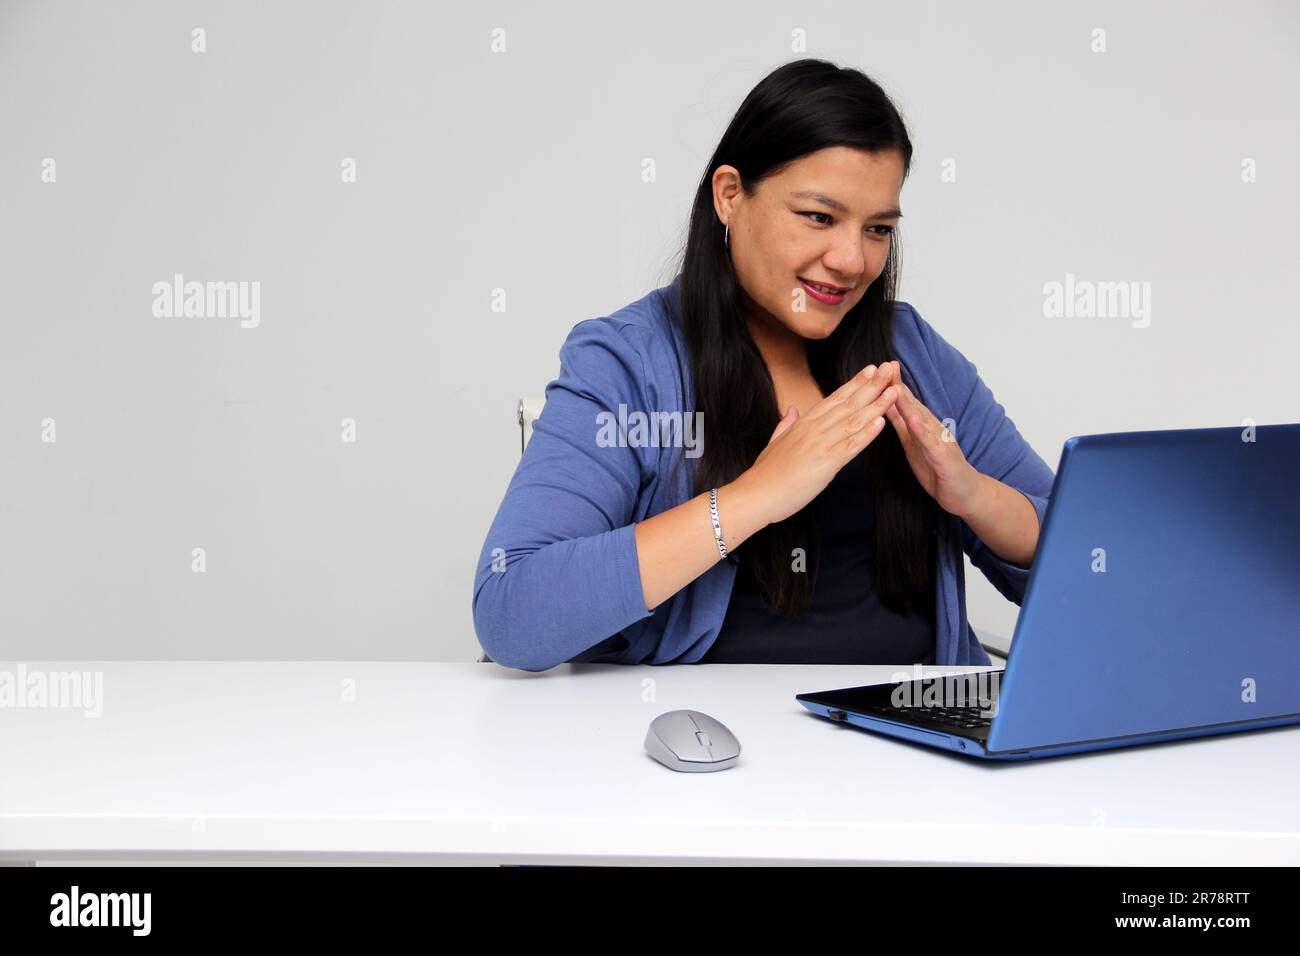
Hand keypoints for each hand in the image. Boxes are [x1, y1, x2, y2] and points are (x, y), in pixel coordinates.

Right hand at [737, 363, 897, 526]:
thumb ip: (785, 424)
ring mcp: (821, 444)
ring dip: (877, 405)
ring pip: (854, 421)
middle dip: (872, 385)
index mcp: (804, 423)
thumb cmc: (764, 473)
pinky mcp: (825, 464)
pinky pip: (851, 446)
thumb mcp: (774, 442)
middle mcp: (814, 429)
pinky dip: (867, 434)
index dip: (855, 383)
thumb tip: (791, 410)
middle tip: (890, 368)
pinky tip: (882, 423)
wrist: (756, 494)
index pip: (835, 398)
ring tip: (894, 390)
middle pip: (849, 403)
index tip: (871, 369)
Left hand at [883, 378, 981, 516]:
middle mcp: (932, 429)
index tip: (879, 368)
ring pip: (922, 420)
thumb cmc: (938, 469)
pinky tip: (913, 420)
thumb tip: (886, 405)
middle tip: (888, 366)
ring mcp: (939, 441)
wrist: (964, 493)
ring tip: (896, 388)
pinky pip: (931, 443)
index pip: (905, 403)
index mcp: (922, 427)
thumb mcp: (913, 444)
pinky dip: (922, 431)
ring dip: (909, 403)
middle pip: (913, 405)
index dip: (892, 386)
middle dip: (899, 386)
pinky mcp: (943, 457)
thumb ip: (902, 424)